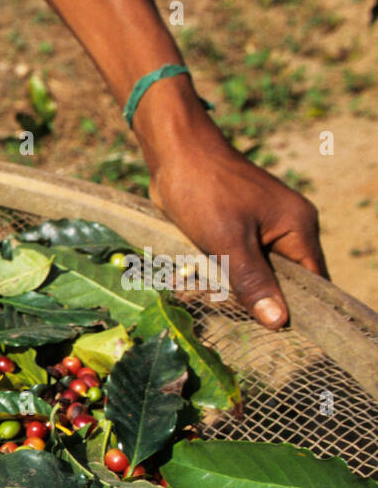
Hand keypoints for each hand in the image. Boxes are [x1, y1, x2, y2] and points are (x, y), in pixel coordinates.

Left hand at [146, 135, 327, 328]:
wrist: (175, 153)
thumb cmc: (205, 192)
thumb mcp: (228, 242)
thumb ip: (253, 281)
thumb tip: (279, 321)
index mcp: (298, 229)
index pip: (311, 282)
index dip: (293, 309)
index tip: (272, 334)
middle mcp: (286, 229)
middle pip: (278, 282)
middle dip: (247, 298)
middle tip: (217, 307)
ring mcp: (260, 229)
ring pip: (249, 275)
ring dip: (223, 287)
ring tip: (193, 290)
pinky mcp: (234, 229)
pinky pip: (230, 262)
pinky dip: (212, 273)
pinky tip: (186, 280)